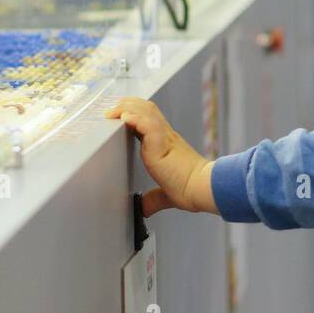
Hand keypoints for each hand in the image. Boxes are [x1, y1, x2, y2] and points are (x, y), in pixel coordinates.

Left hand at [106, 97, 216, 216]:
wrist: (203, 188)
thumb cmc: (191, 189)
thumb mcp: (166, 193)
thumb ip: (154, 198)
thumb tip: (144, 208)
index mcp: (166, 144)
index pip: (148, 120)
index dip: (133, 113)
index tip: (118, 115)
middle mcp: (166, 136)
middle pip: (146, 108)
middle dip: (127, 104)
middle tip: (110, 110)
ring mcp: (165, 137)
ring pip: (146, 110)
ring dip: (127, 107)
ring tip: (112, 111)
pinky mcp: (163, 142)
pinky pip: (147, 124)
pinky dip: (134, 118)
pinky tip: (124, 117)